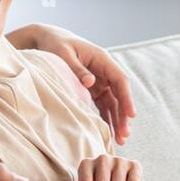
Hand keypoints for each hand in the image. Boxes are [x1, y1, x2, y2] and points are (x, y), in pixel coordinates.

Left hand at [6, 24, 136, 144]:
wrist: (47, 40)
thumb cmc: (56, 45)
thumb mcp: (64, 55)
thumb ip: (77, 69)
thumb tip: (90, 82)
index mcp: (102, 59)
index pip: (120, 80)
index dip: (127, 98)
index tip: (131, 115)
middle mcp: (104, 70)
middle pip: (119, 95)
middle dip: (123, 116)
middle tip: (124, 136)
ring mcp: (100, 80)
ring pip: (112, 103)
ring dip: (116, 120)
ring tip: (119, 140)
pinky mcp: (92, 88)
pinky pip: (102, 105)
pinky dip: (105, 117)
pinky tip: (108, 132)